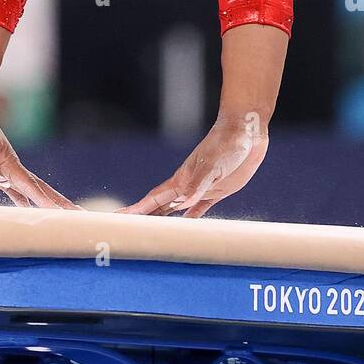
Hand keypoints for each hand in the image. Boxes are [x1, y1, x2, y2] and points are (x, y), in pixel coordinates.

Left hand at [0, 99, 76, 208]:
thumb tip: (2, 186)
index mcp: (9, 163)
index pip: (32, 187)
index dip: (46, 201)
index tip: (64, 214)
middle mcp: (12, 168)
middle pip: (41, 189)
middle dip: (60, 203)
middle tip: (80, 215)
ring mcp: (7, 169)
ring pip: (32, 190)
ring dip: (47, 202)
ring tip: (63, 215)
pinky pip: (15, 189)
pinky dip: (24, 200)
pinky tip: (29, 209)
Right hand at [119, 113, 268, 218]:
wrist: (245, 131)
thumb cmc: (227, 144)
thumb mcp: (213, 165)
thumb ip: (198, 184)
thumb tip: (182, 202)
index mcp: (181, 179)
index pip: (153, 199)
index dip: (136, 209)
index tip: (118, 218)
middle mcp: (187, 185)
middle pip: (160, 206)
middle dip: (144, 218)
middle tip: (127, 230)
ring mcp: (201, 188)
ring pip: (176, 209)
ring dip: (164, 220)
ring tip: (150, 233)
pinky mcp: (218, 191)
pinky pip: (200, 210)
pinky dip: (192, 220)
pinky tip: (188, 229)